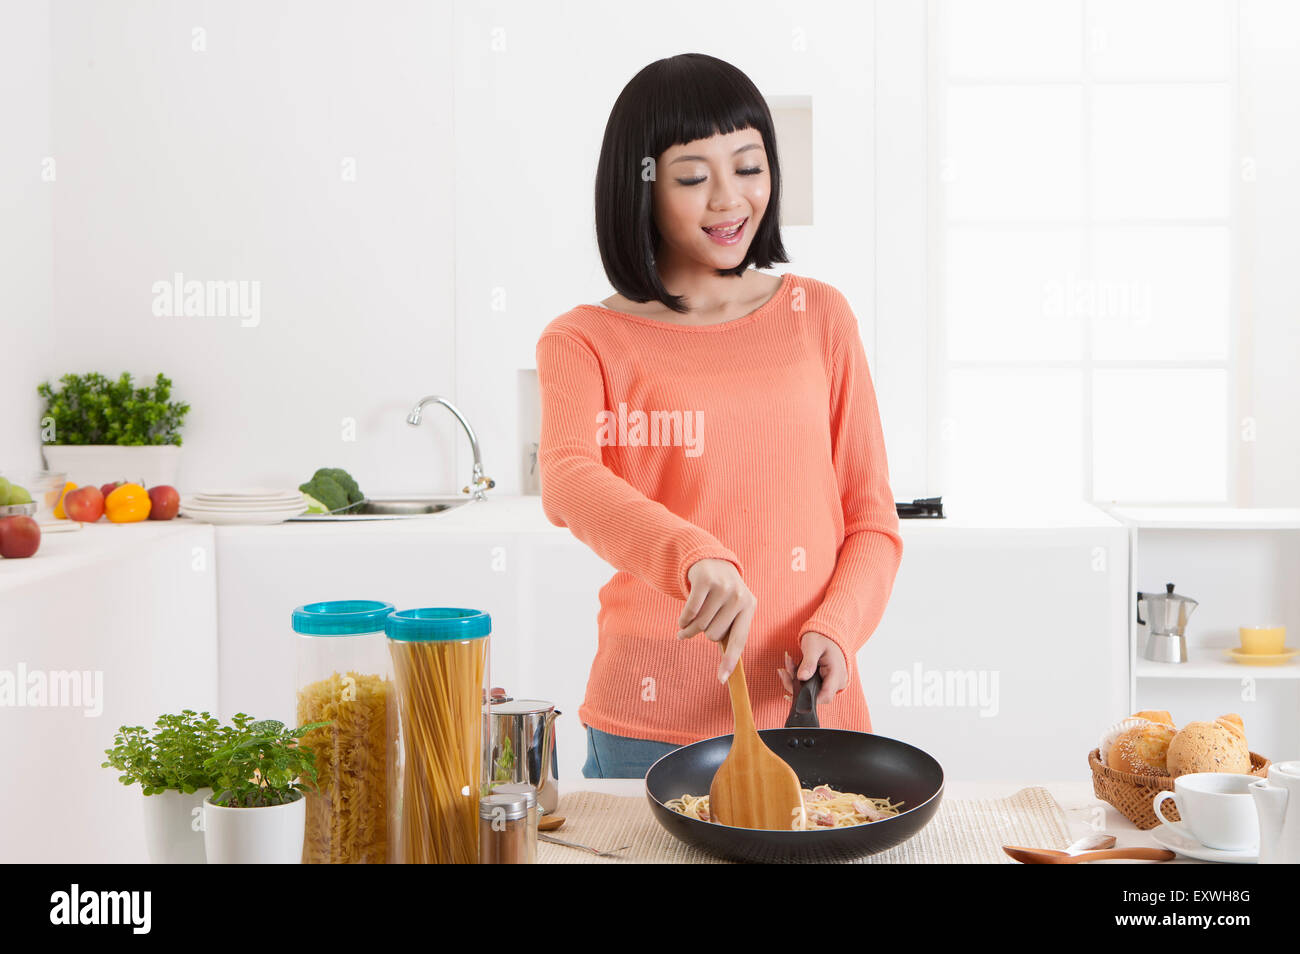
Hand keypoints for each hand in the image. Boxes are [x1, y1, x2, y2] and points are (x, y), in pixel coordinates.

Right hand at [678, 558, 756, 683]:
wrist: (711, 561)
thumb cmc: (722, 594)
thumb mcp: (733, 609)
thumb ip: (730, 633)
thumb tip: (726, 672)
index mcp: (750, 607)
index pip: (739, 641)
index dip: (729, 661)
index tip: (721, 679)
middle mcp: (739, 597)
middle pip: (713, 635)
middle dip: (703, 632)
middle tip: (702, 621)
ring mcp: (723, 587)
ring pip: (699, 625)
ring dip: (689, 628)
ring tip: (689, 621)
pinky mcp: (705, 581)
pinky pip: (689, 613)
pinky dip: (683, 619)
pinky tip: (683, 617)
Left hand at [777, 632, 846, 704]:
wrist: (828, 632)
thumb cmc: (822, 637)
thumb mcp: (813, 646)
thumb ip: (808, 662)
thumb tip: (801, 678)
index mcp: (837, 673)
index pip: (825, 696)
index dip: (808, 698)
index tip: (793, 691)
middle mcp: (837, 681)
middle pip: (815, 695)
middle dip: (795, 685)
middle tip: (784, 671)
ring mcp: (832, 682)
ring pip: (810, 690)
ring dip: (794, 680)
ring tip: (787, 664)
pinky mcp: (825, 681)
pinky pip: (810, 685)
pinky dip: (799, 678)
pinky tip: (791, 667)